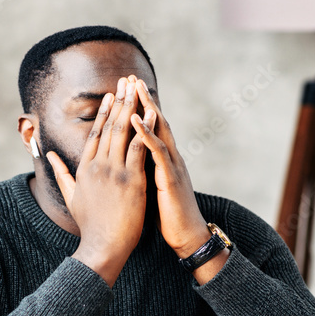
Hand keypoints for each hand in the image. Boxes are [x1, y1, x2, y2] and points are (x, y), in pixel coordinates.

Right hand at [49, 77, 151, 286]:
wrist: (102, 246)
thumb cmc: (89, 225)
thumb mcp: (71, 196)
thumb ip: (61, 173)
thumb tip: (48, 154)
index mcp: (85, 169)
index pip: (95, 134)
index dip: (103, 113)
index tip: (110, 95)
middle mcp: (98, 166)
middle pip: (109, 127)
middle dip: (119, 102)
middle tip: (126, 81)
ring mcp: (114, 171)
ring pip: (124, 133)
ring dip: (132, 108)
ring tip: (139, 89)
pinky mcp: (131, 180)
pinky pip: (140, 149)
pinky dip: (146, 130)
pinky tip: (152, 114)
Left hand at [130, 78, 211, 258]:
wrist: (188, 237)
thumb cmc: (169, 217)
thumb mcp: (152, 189)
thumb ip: (144, 172)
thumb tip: (129, 164)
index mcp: (164, 161)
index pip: (152, 128)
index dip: (141, 108)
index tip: (126, 90)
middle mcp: (171, 157)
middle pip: (157, 121)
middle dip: (144, 99)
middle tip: (130, 78)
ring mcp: (172, 165)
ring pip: (159, 129)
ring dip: (147, 107)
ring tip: (134, 88)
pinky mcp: (170, 177)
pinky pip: (157, 151)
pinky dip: (146, 133)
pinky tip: (134, 120)